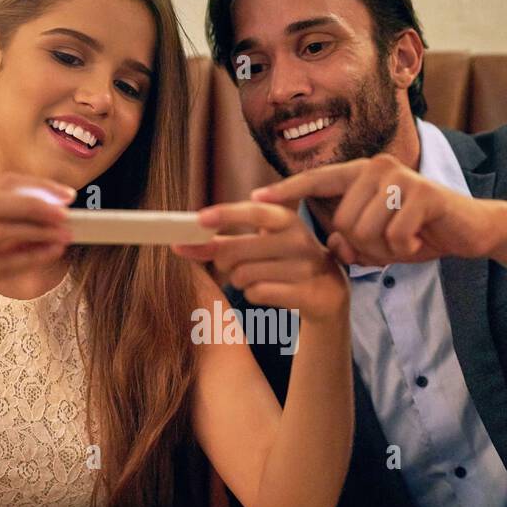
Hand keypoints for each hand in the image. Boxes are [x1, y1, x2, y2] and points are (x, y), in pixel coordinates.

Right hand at [0, 173, 74, 344]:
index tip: (65, 194)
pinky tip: (50, 254)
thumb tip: (41, 223)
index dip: (37, 186)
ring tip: (65, 235)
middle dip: (39, 203)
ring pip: (0, 229)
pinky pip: (1, 264)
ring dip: (39, 231)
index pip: (0, 185)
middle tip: (67, 212)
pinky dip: (30, 257)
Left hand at [172, 202, 348, 321]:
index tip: (198, 220)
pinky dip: (253, 295)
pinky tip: (269, 291)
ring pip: (244, 276)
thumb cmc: (283, 261)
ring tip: (256, 278)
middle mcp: (299, 239)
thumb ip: (222, 240)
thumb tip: (180, 243)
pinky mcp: (306, 293)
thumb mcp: (261, 242)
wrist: (326, 291)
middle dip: (222, 261)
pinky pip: (258, 294)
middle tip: (226, 264)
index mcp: (286, 219)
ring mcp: (305, 267)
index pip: (254, 211)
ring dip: (240, 280)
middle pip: (237, 250)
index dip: (225, 214)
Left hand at [253, 154, 506, 266]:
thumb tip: (330, 245)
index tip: (253, 200)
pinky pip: (394, 235)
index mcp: (360, 175)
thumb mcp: (377, 239)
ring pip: (365, 230)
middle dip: (362, 244)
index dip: (285, 192)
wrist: (467, 230)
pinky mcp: (423, 193)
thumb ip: (350, 239)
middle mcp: (376, 168)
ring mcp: (400, 177)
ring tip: (404, 238)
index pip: (316, 181)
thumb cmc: (417, 232)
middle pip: (342, 221)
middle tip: (388, 243)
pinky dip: (404, 247)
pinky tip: (418, 239)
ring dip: (384, 248)